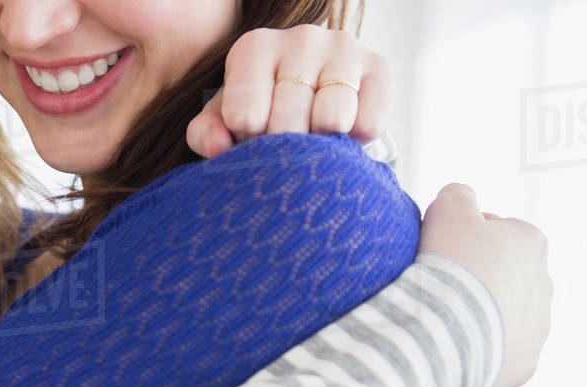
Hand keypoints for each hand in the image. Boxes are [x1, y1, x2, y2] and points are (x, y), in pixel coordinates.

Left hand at [187, 25, 391, 158]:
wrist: (311, 94)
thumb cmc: (259, 109)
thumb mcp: (224, 120)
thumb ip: (206, 133)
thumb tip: (217, 147)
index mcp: (255, 47)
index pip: (246, 115)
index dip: (248, 141)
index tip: (251, 136)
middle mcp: (301, 38)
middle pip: (288, 123)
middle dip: (284, 148)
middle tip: (285, 143)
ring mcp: (344, 48)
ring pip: (332, 121)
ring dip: (321, 145)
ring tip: (311, 136)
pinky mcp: (380, 66)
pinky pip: (369, 124)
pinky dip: (354, 141)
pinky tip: (341, 133)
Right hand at [419, 184, 552, 386]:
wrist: (445, 331)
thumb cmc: (449, 269)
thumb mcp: (447, 209)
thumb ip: (457, 196)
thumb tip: (458, 196)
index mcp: (531, 243)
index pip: (498, 233)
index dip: (464, 240)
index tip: (441, 252)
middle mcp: (544, 284)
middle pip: (503, 277)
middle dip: (476, 281)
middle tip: (439, 288)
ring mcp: (536, 328)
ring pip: (503, 317)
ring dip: (477, 317)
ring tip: (442, 320)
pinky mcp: (523, 364)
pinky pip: (497, 354)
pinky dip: (476, 351)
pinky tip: (451, 346)